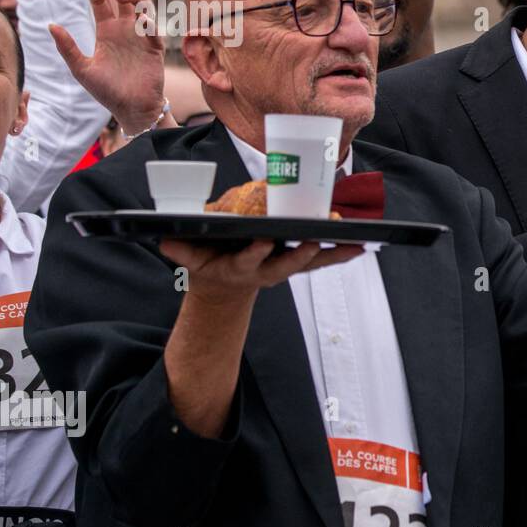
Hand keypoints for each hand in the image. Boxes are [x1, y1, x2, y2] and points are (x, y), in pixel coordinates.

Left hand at [49, 0, 164, 133]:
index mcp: (107, 32)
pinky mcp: (155, 49)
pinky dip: (148, 23)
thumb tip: (51, 25)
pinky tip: (139, 22)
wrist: (131, 109)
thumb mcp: (81, 68)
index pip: (101, 3)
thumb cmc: (107, 91)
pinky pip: (154, 30)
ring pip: (142, 7)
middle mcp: (125, 31)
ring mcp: (142, 38)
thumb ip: (67, 47)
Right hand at [160, 238, 364, 306]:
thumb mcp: (190, 259)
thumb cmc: (208, 263)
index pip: (246, 260)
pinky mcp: (296, 264)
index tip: (263, 241)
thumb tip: (166, 239)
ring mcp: (282, 268)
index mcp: (238, 267)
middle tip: (316, 243)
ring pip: (309, 263)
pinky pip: (321, 260)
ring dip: (332, 256)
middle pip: (285, 265)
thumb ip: (181, 249)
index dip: (255, 252)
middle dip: (300, 255)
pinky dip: (339, 254)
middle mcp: (264, 270)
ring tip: (355, 245)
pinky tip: (361, 245)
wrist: (224, 286)